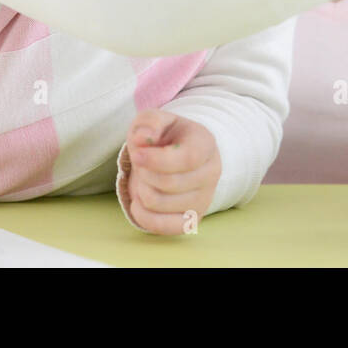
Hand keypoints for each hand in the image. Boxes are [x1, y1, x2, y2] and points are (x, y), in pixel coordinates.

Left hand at [121, 108, 219, 234]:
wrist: (177, 157)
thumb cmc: (165, 137)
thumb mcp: (156, 120)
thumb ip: (149, 122)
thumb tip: (142, 139)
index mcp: (206, 144)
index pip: (188, 159)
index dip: (157, 159)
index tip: (136, 154)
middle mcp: (211, 173)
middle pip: (169, 183)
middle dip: (144, 173)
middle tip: (141, 164)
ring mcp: (204, 199)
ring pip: (158, 203)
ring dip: (140, 190)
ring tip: (144, 179)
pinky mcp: (192, 220)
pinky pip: (160, 226)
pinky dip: (141, 214)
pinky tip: (140, 200)